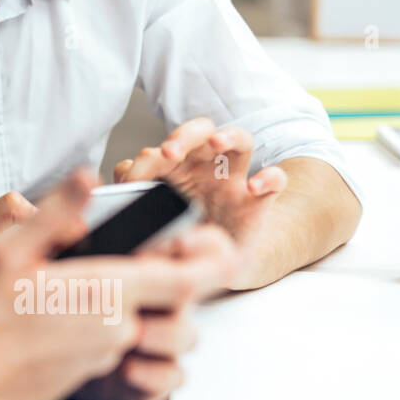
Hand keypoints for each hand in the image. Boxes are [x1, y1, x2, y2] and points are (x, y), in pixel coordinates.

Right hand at [0, 171, 236, 399]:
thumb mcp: (8, 251)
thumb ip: (54, 215)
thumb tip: (85, 178)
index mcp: (103, 294)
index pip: (181, 281)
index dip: (213, 266)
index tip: (231, 252)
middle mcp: (114, 328)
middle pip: (168, 304)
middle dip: (169, 281)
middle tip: (147, 257)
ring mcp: (104, 356)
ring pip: (140, 324)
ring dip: (135, 307)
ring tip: (92, 288)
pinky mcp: (91, 375)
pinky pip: (117, 346)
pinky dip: (108, 327)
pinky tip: (65, 317)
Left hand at [114, 117, 284, 276]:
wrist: (214, 267)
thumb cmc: (180, 238)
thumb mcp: (152, 222)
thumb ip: (136, 199)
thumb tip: (124, 191)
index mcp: (174, 170)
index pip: (158, 152)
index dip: (146, 160)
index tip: (133, 180)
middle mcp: (205, 168)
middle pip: (200, 132)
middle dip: (183, 136)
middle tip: (168, 153)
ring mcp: (234, 180)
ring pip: (240, 141)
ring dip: (227, 136)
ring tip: (216, 142)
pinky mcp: (259, 200)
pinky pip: (275, 179)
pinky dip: (268, 178)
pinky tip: (253, 187)